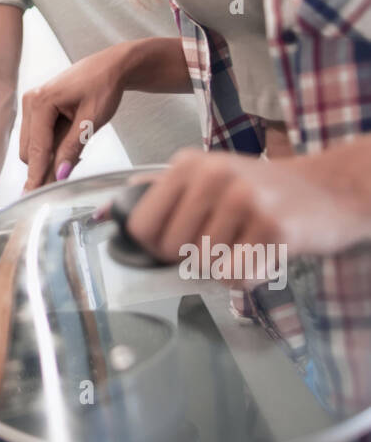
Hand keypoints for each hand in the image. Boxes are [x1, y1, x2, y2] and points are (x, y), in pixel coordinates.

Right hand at [20, 45, 126, 190]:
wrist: (111, 67)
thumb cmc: (104, 85)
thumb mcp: (92, 120)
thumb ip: (72, 148)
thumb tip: (60, 174)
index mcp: (41, 101)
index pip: (36, 148)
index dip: (37, 174)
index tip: (33, 195)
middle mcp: (31, 101)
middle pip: (30, 151)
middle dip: (47, 165)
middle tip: (72, 168)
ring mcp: (32, 104)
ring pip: (32, 146)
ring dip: (50, 156)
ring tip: (77, 148)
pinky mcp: (37, 108)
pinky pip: (38, 137)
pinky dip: (52, 146)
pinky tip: (70, 143)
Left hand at [126, 141, 370, 268]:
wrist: (331, 189)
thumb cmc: (265, 189)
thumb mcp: (210, 174)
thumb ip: (164, 193)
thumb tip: (110, 211)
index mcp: (189, 164)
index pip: (140, 224)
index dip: (152, 247)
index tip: (172, 248)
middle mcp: (213, 177)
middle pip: (170, 249)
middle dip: (192, 258)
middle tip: (223, 242)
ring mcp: (244, 201)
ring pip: (205, 265)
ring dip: (225, 266)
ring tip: (248, 241)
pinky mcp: (273, 229)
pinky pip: (237, 277)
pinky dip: (249, 277)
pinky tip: (263, 253)